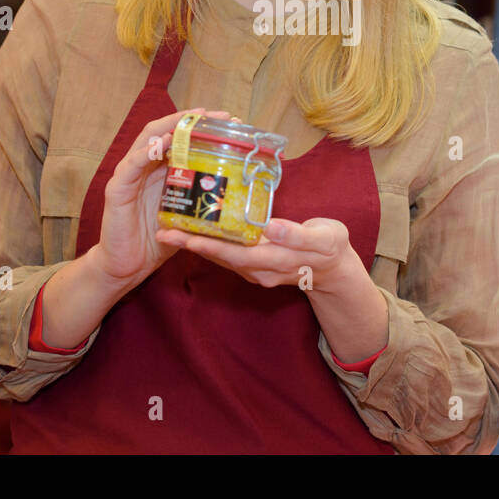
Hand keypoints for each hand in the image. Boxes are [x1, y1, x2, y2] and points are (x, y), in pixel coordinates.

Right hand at [94, 107, 233, 287]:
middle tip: (218, 116)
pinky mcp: (117, 190)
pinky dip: (146, 152)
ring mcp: (129, 175)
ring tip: (192, 121)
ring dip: (170, 127)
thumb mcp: (188, 215)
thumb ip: (203, 201)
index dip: (203, 127)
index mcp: (162, 170)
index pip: (181, 137)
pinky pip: (131, 165)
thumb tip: (238, 192)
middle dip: (191, 120)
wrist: (128, 266)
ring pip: (148, 140)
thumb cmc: (158, 239)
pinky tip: (163, 144)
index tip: (230, 121)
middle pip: (166, 131)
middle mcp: (145, 166)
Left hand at [155, 216, 359, 291]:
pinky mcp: (254, 266)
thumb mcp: (325, 239)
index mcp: (275, 261)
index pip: (236, 254)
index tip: (186, 236)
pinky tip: (195, 232)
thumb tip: (272, 227)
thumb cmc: (330, 248)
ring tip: (169, 231)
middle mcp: (260, 270)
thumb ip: (299, 235)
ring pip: (221, 257)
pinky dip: (210, 245)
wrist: (335, 270)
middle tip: (164, 232)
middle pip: (221, 257)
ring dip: (196, 246)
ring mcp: (256, 270)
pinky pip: (227, 256)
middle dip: (193, 244)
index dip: (211, 245)